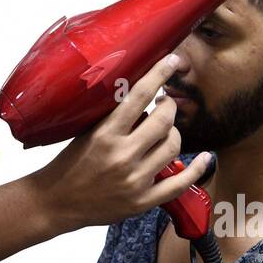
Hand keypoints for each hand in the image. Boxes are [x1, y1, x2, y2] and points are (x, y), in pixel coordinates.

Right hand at [35, 55, 208, 232]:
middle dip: (169, 106)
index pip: (139, 95)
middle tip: (164, 104)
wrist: (57, 202)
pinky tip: (205, 159)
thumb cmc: (70, 163)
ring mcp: (134, 180)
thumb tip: (141, 91)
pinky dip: (197, 170)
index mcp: (105, 134)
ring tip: (165, 131)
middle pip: (164, 121)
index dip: (159, 74)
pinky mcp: (142, 201)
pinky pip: (180, 183)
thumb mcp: (86, 132)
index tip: (172, 60)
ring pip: (173, 146)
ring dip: (174, 133)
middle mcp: (122, 156)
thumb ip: (113, 115)